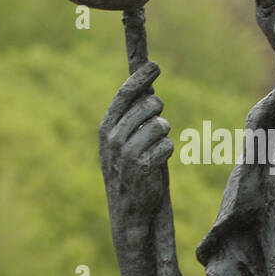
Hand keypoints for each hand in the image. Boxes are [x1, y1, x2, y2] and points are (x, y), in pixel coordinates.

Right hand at [99, 62, 172, 230]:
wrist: (128, 210)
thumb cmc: (130, 171)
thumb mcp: (123, 142)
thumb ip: (132, 117)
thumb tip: (149, 89)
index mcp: (106, 129)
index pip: (125, 94)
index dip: (141, 77)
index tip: (155, 65)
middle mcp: (113, 138)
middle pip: (149, 105)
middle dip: (158, 112)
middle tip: (156, 127)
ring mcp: (127, 152)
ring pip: (161, 125)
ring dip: (163, 136)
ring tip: (153, 151)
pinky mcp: (144, 166)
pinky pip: (168, 145)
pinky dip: (167, 152)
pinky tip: (157, 164)